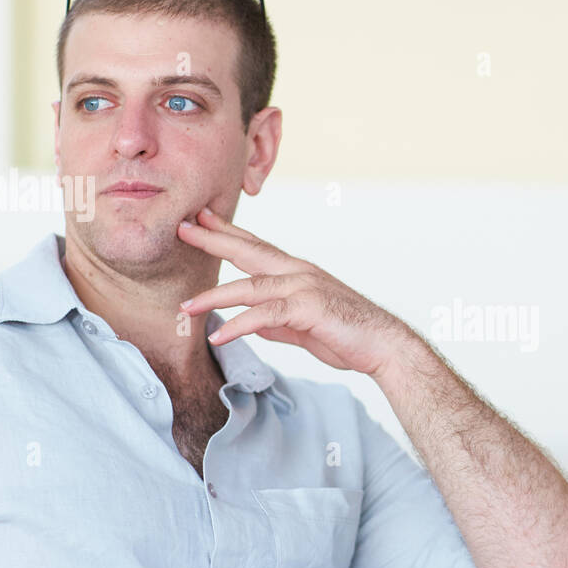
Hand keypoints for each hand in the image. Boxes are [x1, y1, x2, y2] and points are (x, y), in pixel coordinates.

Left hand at [176, 207, 413, 377]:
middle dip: (215, 239)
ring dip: (215, 294)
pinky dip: (239, 324)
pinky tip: (219, 335)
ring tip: (186, 305)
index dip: (228, 234)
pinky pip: (266, 315)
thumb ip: (278, 323)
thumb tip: (254, 326)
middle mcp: (300, 273)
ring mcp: (305, 288)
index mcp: (298, 273)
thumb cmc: (348, 336)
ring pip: (251, 286)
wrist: (384, 346)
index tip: (201, 221)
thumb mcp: (304, 327)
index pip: (257, 248)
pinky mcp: (309, 309)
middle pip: (250, 251)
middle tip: (183, 227)